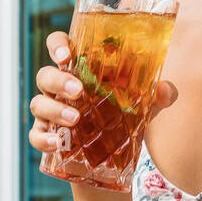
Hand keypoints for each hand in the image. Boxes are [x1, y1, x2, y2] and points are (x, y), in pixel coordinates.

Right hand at [28, 31, 177, 157]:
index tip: (66, 54)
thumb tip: (166, 91)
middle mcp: (59, 88)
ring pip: (38, 104)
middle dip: (58, 80)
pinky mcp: (47, 136)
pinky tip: (57, 144)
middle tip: (78, 91)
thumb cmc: (122, 115)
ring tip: (75, 120)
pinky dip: (43, 139)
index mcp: (78, 70)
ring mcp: (50, 112)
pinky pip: (35, 135)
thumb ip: (157, 95)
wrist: (113, 155)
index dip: (57, 45)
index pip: (58, 46)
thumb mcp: (143, 104)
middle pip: (45, 75)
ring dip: (53, 110)